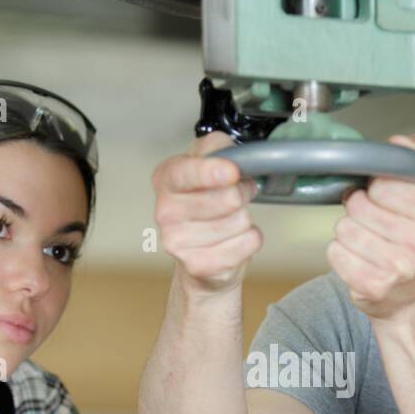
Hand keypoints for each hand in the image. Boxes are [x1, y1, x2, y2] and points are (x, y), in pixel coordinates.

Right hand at [152, 130, 261, 292]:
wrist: (201, 254)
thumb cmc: (207, 205)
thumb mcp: (209, 164)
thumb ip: (217, 148)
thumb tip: (228, 154)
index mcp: (166, 180)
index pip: (186, 172)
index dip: (211, 172)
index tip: (231, 172)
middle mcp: (165, 211)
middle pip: (228, 198)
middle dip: (241, 194)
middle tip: (235, 197)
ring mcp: (178, 242)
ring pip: (240, 221)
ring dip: (244, 219)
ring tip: (230, 222)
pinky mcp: (198, 265)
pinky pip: (248, 243)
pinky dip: (249, 240)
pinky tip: (232, 241)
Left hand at [326, 134, 414, 322]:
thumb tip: (401, 141)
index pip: (384, 184)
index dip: (377, 187)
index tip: (384, 198)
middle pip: (359, 206)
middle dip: (360, 210)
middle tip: (373, 222)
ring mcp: (398, 269)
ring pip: (344, 228)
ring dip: (349, 232)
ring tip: (367, 241)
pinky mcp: (373, 287)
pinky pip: (335, 253)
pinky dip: (341, 254)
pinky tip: (359, 259)